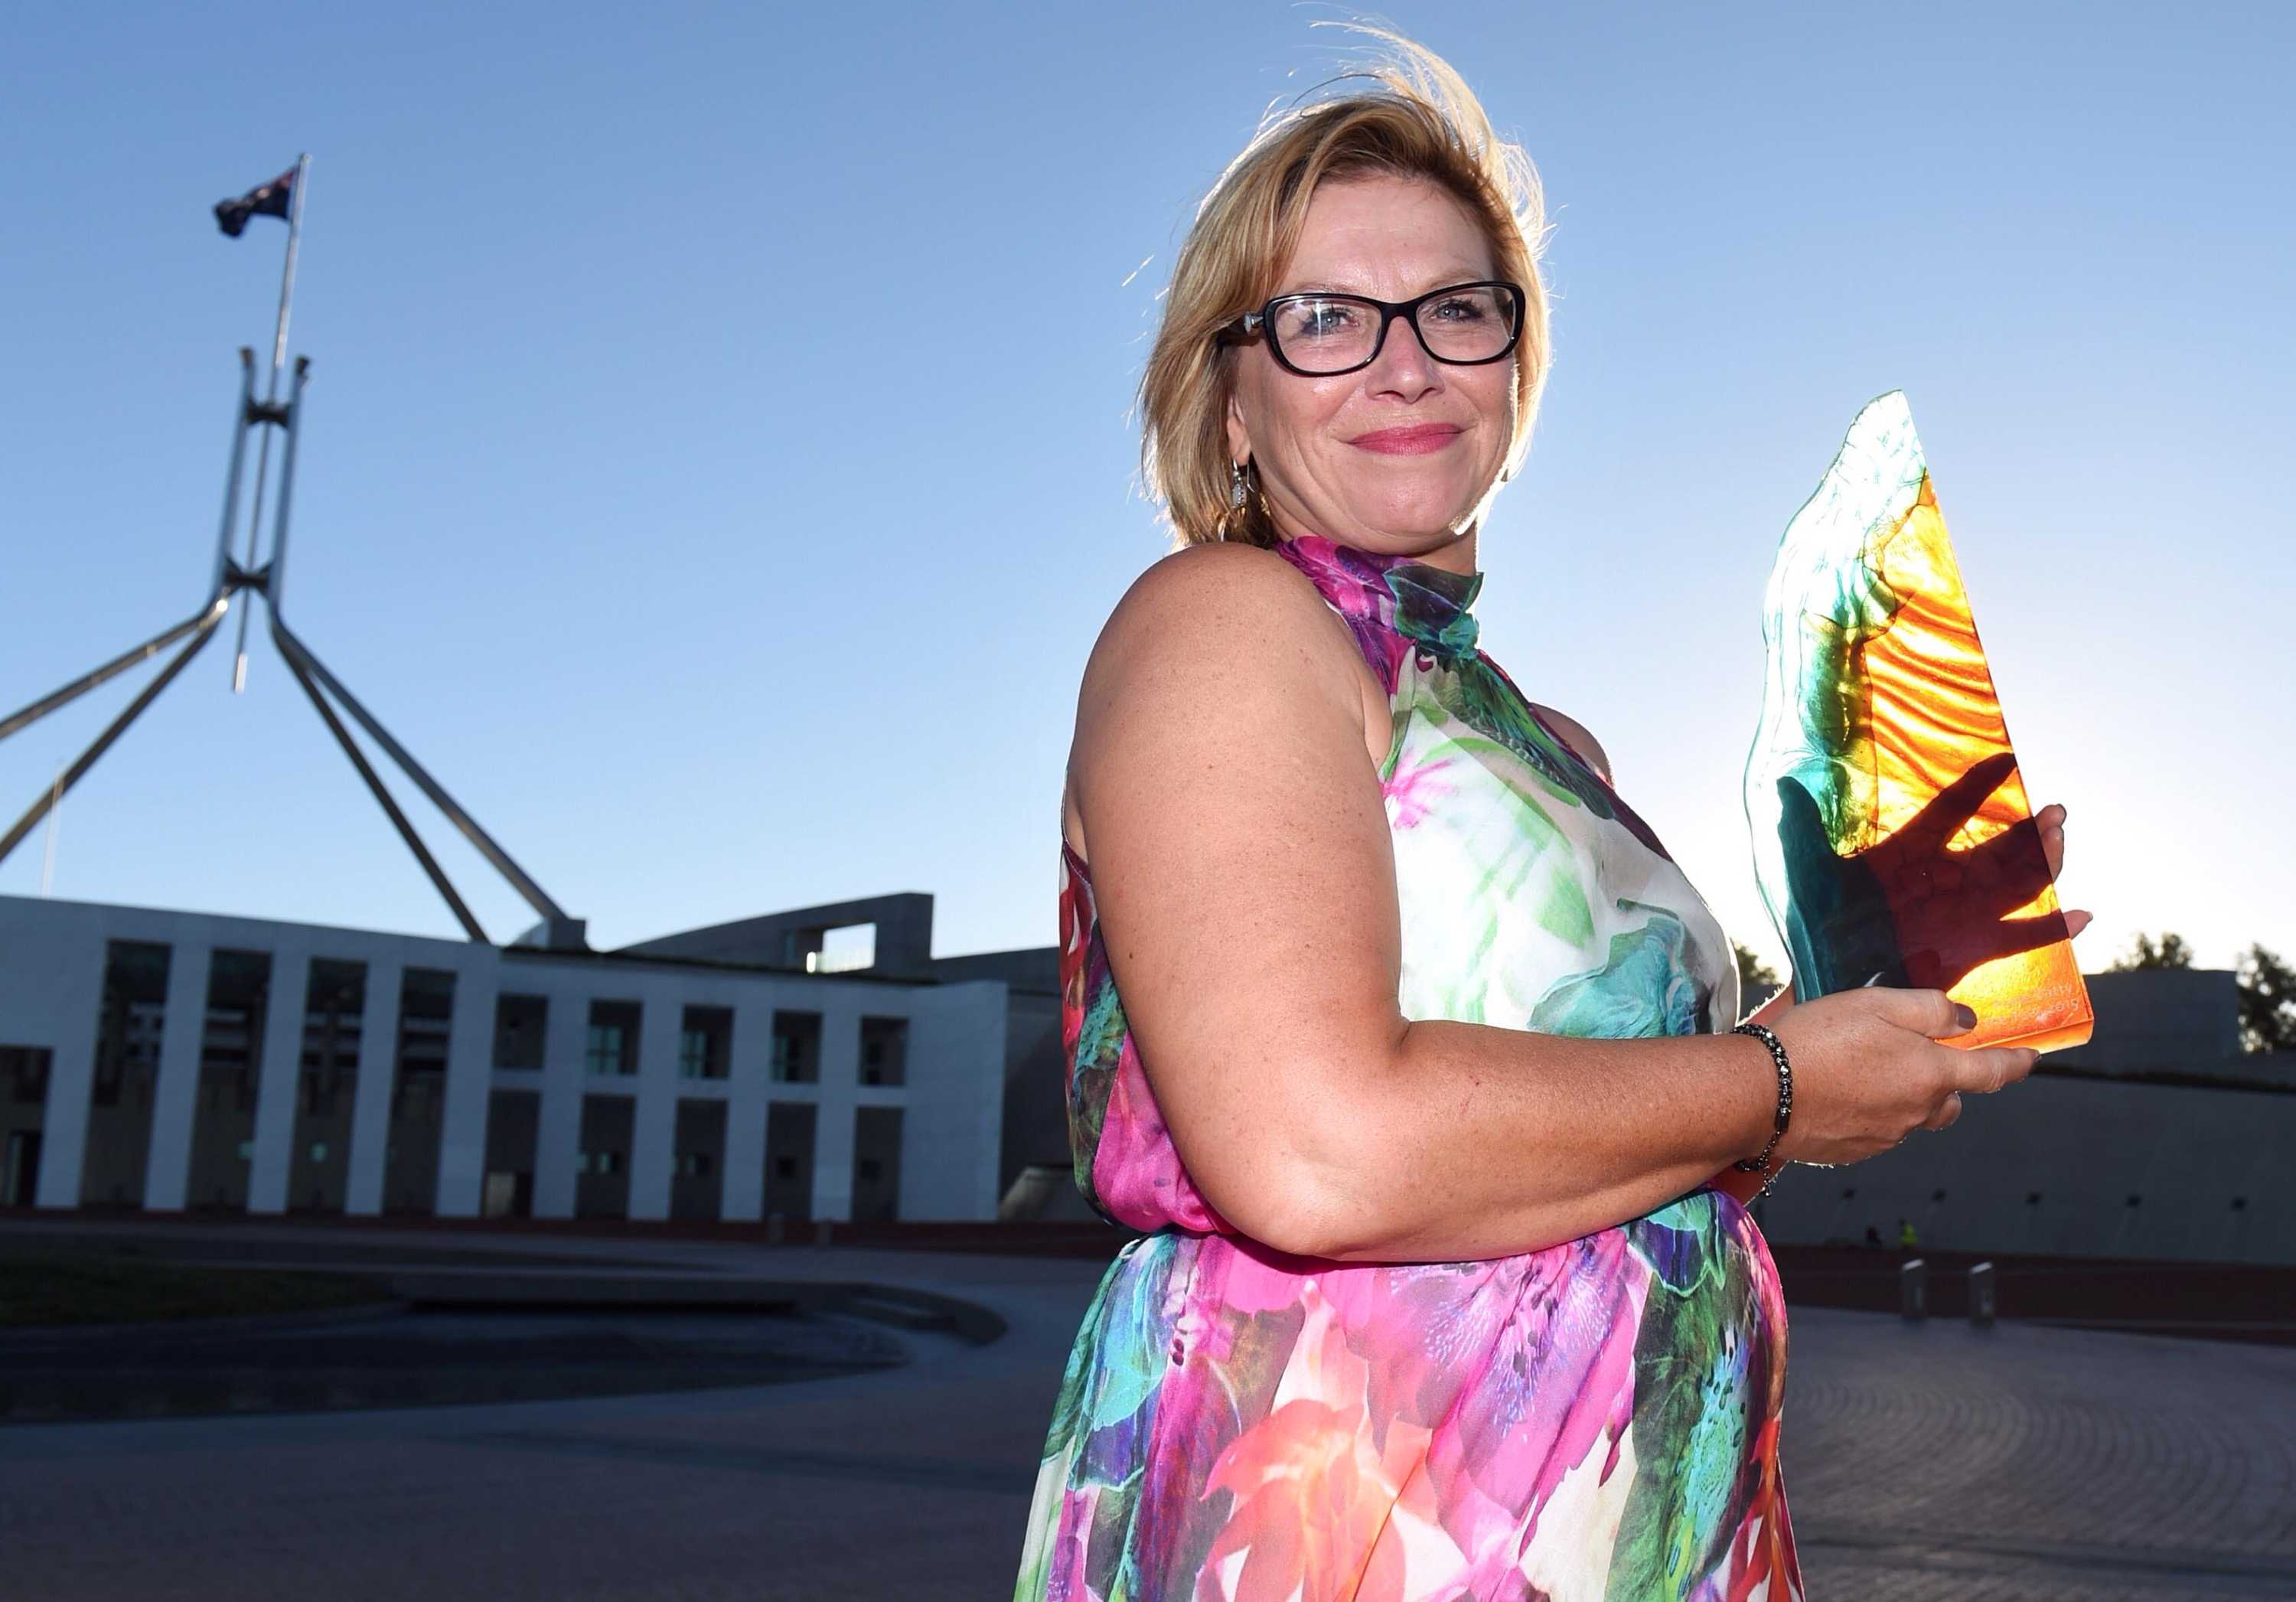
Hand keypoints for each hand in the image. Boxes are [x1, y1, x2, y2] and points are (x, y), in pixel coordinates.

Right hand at [1764, 986, 2039, 1166]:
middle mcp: (1918, 1111)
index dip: (2016, 1063)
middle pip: (1950, 1102)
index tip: (2031, 1058)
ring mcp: (1887, 1136)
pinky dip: (1872, 1112)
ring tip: (1863, 1072)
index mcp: (1931, 1073)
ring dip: (1903, 1097)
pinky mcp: (1856, 1151)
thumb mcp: (1875, 1003)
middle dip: (1947, 1083)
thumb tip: (1965, 1021)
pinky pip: (1879, 1131)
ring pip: (1912, 1116)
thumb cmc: (1818, 1040)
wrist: (1761, 1094)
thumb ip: (1930, 1009)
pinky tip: (1839, 1093)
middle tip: (1916, 1058)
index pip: (1992, 1072)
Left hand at [1777, 754, 2085, 997]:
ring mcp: (1966, 911)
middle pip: (2000, 845)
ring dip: (2045, 859)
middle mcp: (1949, 877)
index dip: (1979, 785)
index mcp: (1912, 851)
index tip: (2005, 758)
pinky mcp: (1976, 947)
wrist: (1825, 975)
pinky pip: (2024, 936)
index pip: (1952, 808)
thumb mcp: (1808, 871)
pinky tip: (2083, 915)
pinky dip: (2054, 927)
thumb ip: (1802, 827)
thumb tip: (1783, 784)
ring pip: (2020, 880)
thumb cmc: (1817, 923)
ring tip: (2060, 834)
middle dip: (2029, 826)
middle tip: (2053, 807)